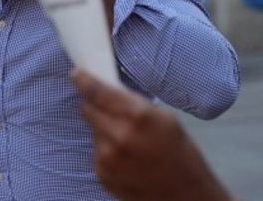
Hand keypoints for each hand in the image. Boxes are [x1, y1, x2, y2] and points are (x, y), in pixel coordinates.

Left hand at [72, 70, 231, 200]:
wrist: (185, 196)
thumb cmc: (179, 153)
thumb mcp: (163, 117)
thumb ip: (132, 102)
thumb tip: (107, 88)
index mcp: (138, 116)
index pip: (97, 91)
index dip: (84, 80)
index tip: (77, 74)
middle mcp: (119, 135)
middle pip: (87, 108)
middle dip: (95, 105)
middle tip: (110, 110)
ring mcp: (107, 157)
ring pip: (92, 130)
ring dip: (103, 129)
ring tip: (126, 140)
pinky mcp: (102, 173)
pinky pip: (96, 150)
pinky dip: (106, 149)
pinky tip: (125, 157)